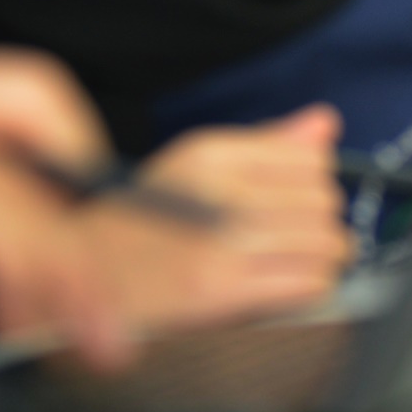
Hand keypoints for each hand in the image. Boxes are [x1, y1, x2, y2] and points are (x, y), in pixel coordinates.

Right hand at [103, 106, 352, 331]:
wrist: (84, 279)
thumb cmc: (143, 224)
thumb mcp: (195, 168)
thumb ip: (266, 144)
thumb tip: (327, 122)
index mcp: (210, 152)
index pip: (310, 159)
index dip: (316, 186)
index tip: (302, 205)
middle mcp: (216, 188)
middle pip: (321, 201)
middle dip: (323, 225)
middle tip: (306, 244)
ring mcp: (218, 239)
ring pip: (322, 242)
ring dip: (325, 259)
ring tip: (307, 267)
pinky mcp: (219, 287)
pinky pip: (305, 282)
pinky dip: (313, 287)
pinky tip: (296, 289)